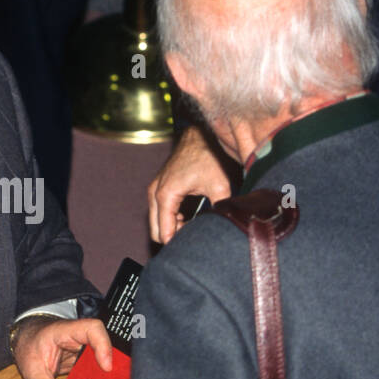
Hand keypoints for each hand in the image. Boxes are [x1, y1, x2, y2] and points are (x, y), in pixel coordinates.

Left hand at [12, 316, 111, 378]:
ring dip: (106, 377)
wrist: (26, 340)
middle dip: (111, 367)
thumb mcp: (32, 370)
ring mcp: (84, 348)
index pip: (92, 329)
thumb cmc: (28, 346)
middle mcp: (79, 337)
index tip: (106, 367)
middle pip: (105, 346)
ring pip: (103, 359)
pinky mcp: (85, 359)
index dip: (104, 345)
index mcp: (64, 331)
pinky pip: (97, 370)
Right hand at [148, 125, 232, 243]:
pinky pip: (158, 211)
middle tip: (194, 236)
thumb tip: (225, 227)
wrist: (201, 134)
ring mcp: (154, 188)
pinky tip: (187, 217)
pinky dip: (170, 218)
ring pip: (155, 221)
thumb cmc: (208, 156)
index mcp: (166, 194)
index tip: (195, 244)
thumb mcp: (219, 186)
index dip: (179, 242)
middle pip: (155, 230)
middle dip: (173, 236)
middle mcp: (154, 192)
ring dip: (171, 227)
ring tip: (193, 226)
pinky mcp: (157, 186)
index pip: (164, 232)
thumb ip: (220, 209)